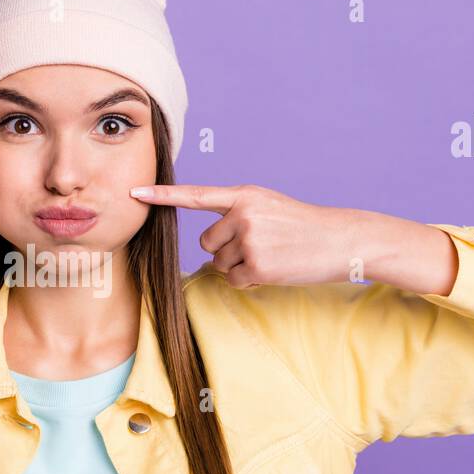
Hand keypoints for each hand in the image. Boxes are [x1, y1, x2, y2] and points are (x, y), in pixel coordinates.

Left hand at [128, 183, 360, 287]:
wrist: (339, 239)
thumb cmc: (302, 226)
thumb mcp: (268, 206)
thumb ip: (236, 214)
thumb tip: (210, 246)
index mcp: (243, 195)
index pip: (195, 195)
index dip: (162, 196)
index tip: (134, 193)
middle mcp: (242, 213)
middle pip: (207, 241)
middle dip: (227, 250)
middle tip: (260, 247)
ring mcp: (249, 239)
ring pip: (220, 262)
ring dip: (240, 266)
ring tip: (271, 256)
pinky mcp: (257, 264)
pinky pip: (233, 279)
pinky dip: (249, 280)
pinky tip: (273, 269)